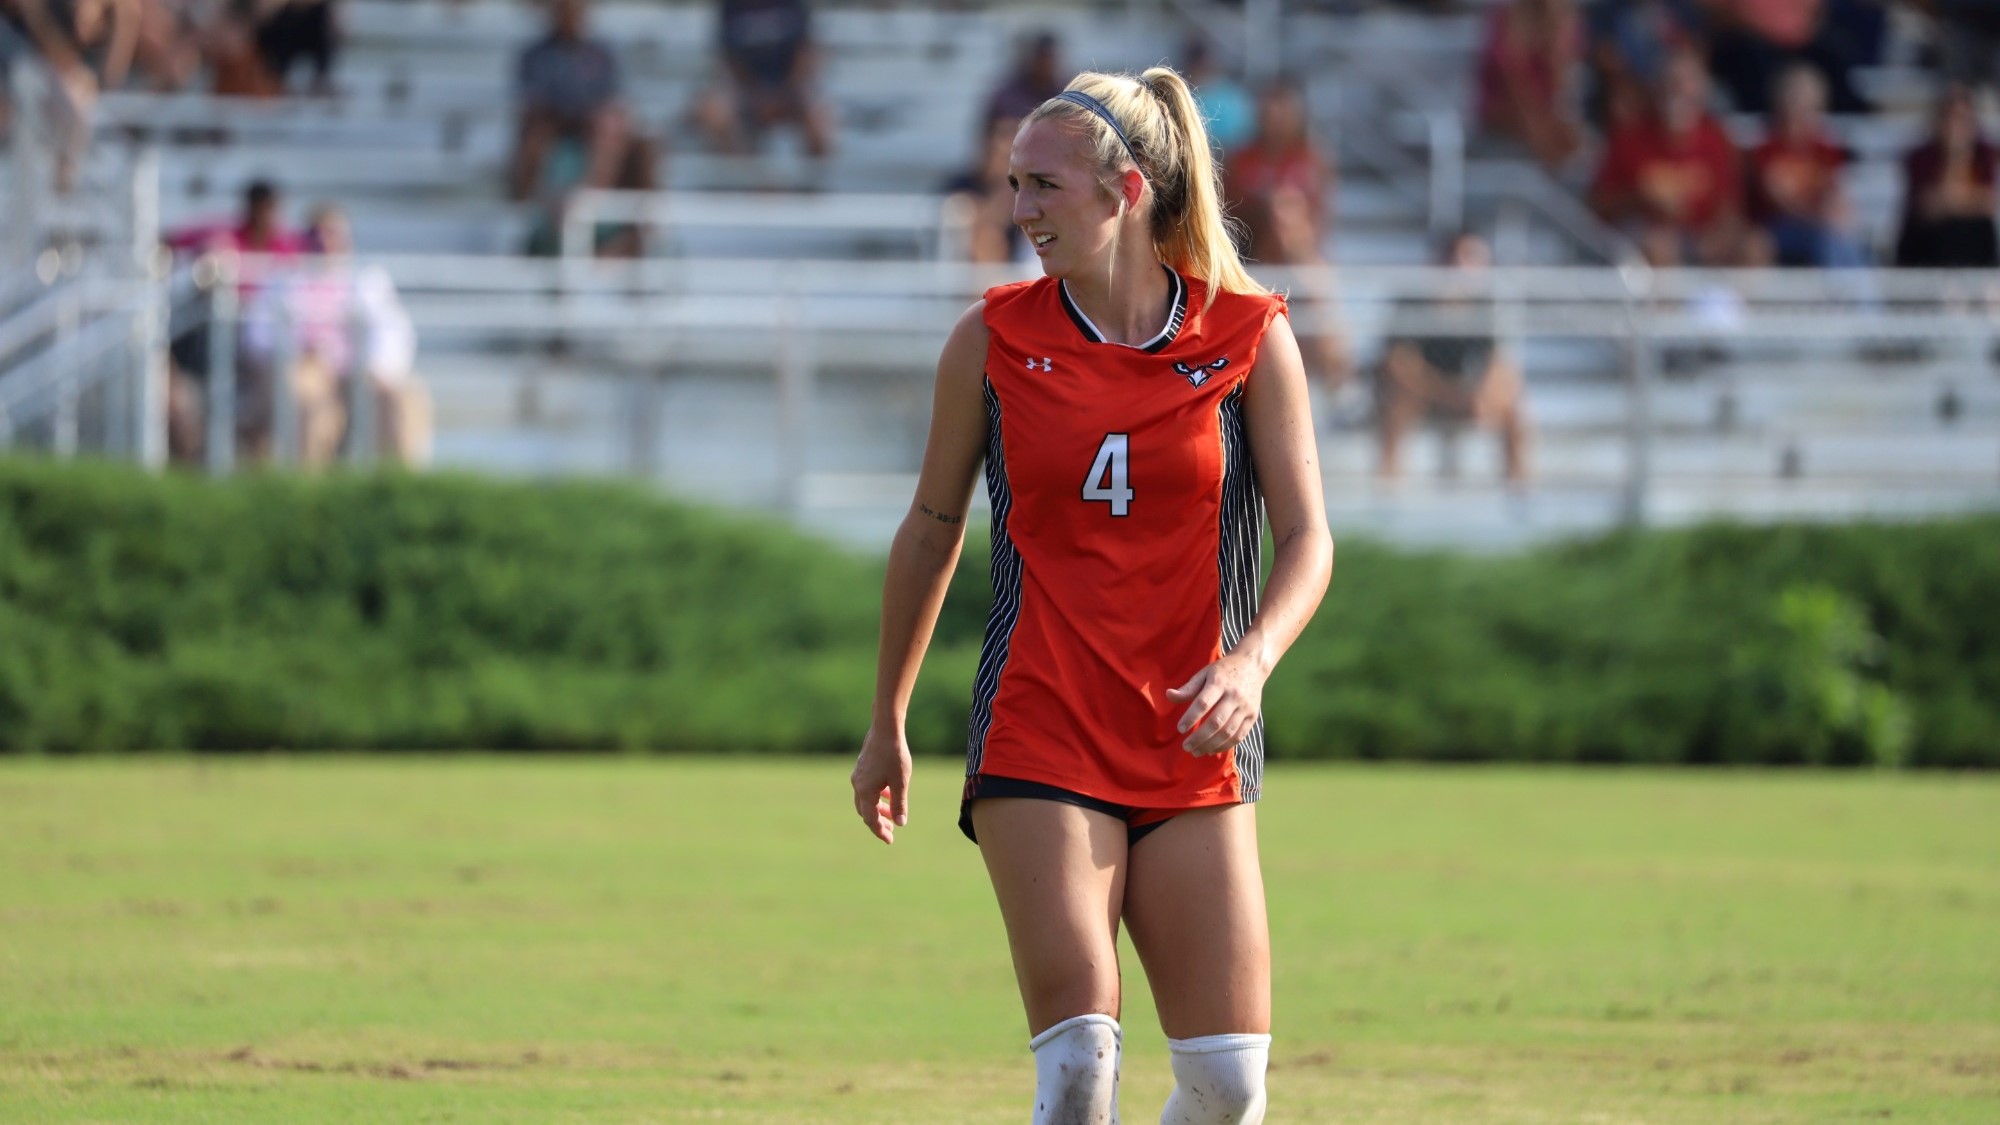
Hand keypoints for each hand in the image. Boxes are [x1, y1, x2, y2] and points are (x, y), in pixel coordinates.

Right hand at [850, 726, 912, 844]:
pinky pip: (867, 789)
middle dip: (878, 822)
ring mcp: (858, 776)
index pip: (870, 819)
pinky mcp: (863, 768)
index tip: (890, 840)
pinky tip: (889, 795)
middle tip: (891, 831)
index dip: (880, 831)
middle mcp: (858, 785)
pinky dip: (877, 797)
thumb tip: (900, 824)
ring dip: (878, 809)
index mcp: (865, 791)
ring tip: (892, 815)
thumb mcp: (900, 782)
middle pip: (865, 811)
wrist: (885, 729)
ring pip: (866, 800)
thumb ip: (899, 804)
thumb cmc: (894, 755)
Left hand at [1166, 655, 1266, 756]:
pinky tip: (1211, 750)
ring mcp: (1246, 707)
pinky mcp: (1252, 716)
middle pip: (1216, 721)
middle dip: (1200, 737)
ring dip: (1210, 745)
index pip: (1203, 703)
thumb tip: (1169, 695)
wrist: (1252, 665)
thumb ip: (1188, 688)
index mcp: (1219, 682)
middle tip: (1186, 746)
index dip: (1191, 717)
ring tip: (1196, 751)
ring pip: (1228, 732)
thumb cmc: (1223, 671)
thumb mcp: (1204, 674)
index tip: (1180, 728)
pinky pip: (1239, 736)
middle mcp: (1235, 696)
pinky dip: (1224, 746)